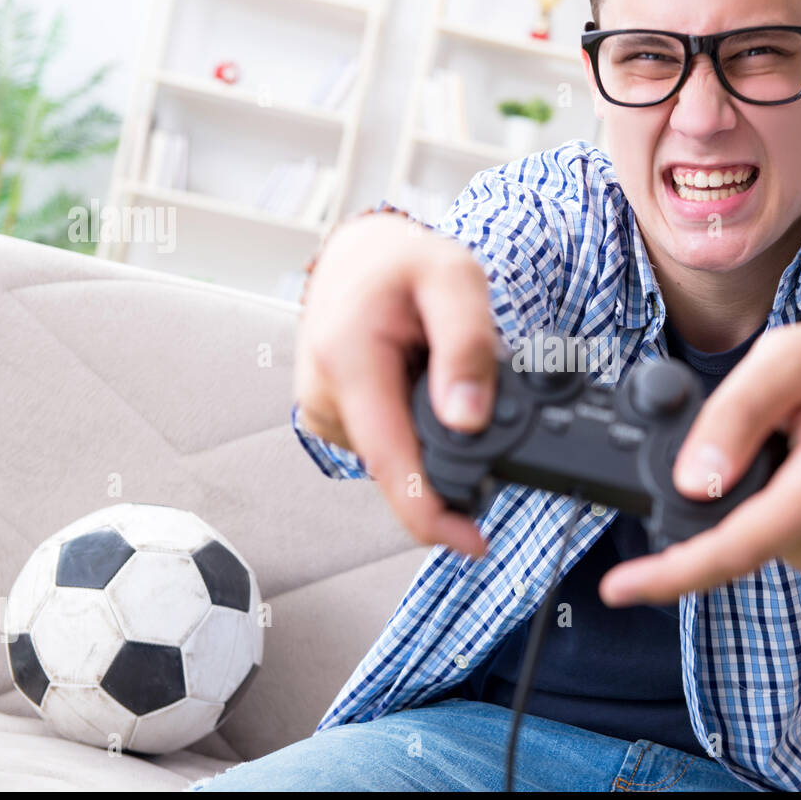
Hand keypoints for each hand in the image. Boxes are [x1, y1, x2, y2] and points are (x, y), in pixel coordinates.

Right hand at [293, 213, 495, 557]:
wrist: (358, 256)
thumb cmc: (402, 263)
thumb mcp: (456, 278)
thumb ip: (466, 345)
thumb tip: (468, 419)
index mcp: (348, 360)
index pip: (390, 459)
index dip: (431, 513)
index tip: (472, 542)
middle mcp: (324, 395)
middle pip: (400, 465)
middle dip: (450, 457)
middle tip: (478, 397)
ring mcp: (322, 412)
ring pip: (397, 456)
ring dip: (431, 434)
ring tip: (436, 372)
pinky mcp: (330, 421)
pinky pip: (387, 444)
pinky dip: (413, 426)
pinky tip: (416, 385)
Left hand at [597, 323, 800, 605]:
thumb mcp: (796, 356)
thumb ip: (735, 414)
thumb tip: (690, 483)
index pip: (739, 544)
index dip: (673, 572)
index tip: (619, 590)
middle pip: (740, 536)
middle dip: (725, 495)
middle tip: (769, 435)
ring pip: (761, 539)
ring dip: (758, 498)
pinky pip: (786, 542)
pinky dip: (780, 510)